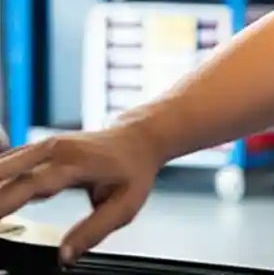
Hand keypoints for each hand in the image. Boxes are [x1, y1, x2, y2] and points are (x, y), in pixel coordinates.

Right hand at [0, 123, 165, 263]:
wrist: (138, 138)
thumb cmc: (132, 170)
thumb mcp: (125, 206)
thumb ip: (93, 231)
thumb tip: (65, 257)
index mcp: (75, 163)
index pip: (29, 184)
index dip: (2, 202)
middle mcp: (55, 150)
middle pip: (7, 172)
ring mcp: (44, 146)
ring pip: (3, 164)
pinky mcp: (38, 148)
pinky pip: (7, 161)